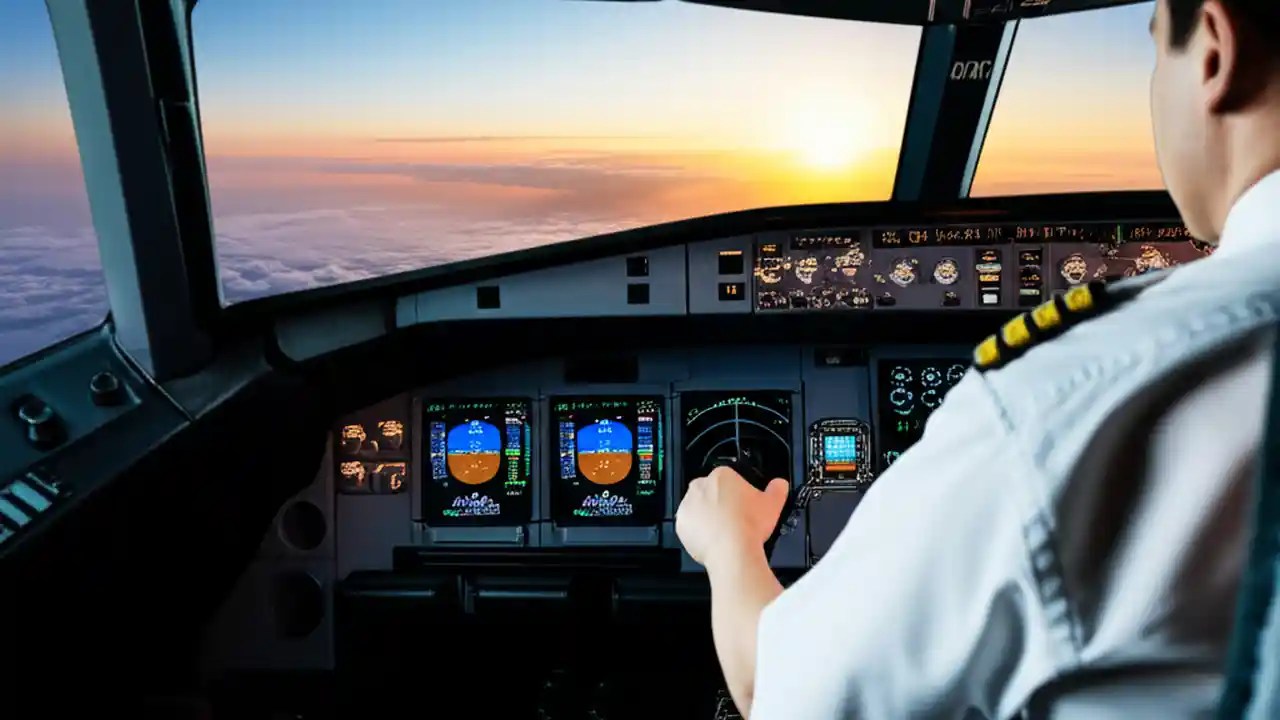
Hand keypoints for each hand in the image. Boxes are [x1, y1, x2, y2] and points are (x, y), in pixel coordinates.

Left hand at [676, 466, 790, 570]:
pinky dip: (698, 532)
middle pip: (710, 491)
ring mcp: (688, 506)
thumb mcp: (773, 504)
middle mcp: (700, 487)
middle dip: (719, 502)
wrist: (732, 551)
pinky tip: (712, 540)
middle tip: (733, 518)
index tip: (743, 505)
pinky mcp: (681, 525)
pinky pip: (689, 526)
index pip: (728, 479)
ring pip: (697, 508)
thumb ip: (777, 489)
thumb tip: (780, 485)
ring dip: (706, 516)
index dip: (737, 493)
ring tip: (723, 531)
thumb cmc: (749, 526)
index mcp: (721, 476)